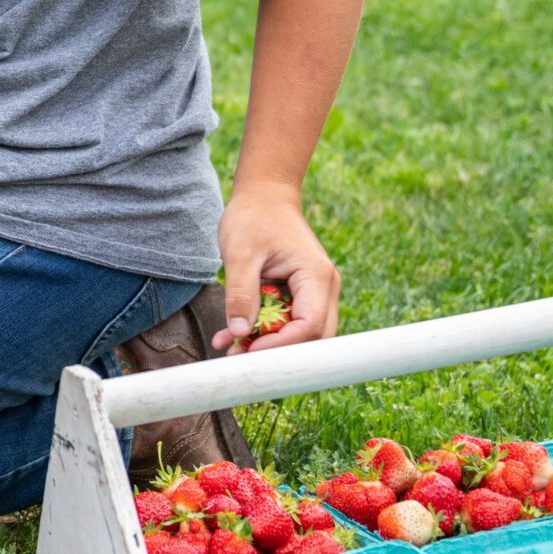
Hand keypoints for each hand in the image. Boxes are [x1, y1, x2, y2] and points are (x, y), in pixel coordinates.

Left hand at [213, 187, 338, 353]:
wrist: (264, 195)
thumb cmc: (254, 217)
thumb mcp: (240, 254)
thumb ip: (241, 294)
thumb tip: (240, 333)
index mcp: (315, 276)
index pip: (310, 325)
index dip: (282, 344)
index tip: (249, 349)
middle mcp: (323, 287)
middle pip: (313, 337)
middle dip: (278, 352)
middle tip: (240, 358)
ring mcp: (314, 292)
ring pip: (299, 333)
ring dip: (267, 344)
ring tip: (230, 349)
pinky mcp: (300, 294)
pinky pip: (287, 321)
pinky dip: (263, 331)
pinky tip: (232, 335)